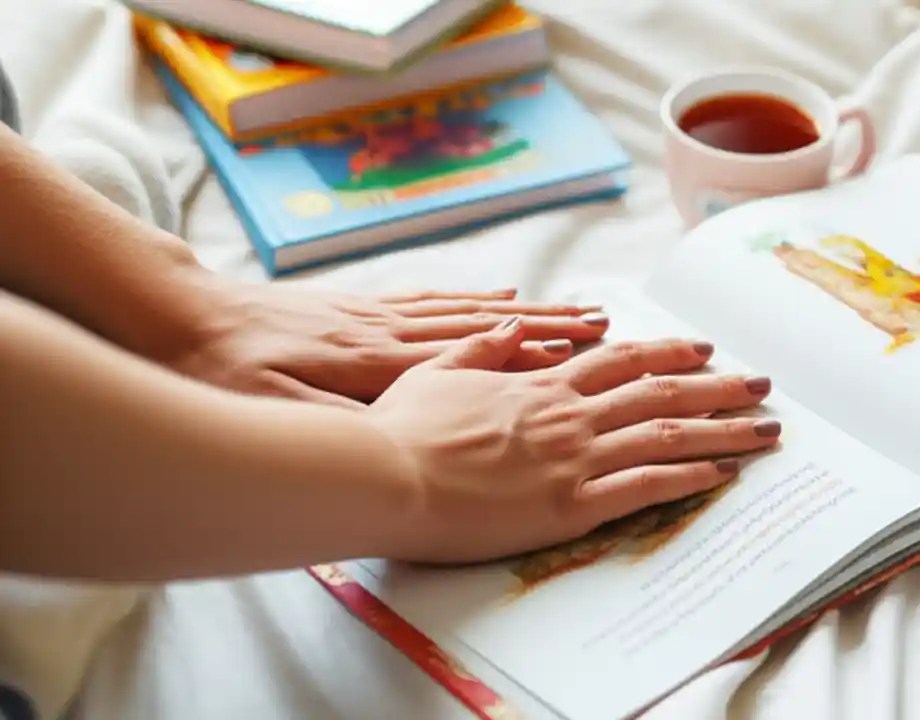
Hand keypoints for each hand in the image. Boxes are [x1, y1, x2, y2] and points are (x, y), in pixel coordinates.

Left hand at [149, 278, 608, 407]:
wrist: (180, 317)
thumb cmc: (225, 374)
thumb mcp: (276, 411)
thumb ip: (345, 422)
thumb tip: (408, 430)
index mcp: (376, 360)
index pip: (470, 356)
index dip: (529, 354)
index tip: (584, 352)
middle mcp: (388, 329)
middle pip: (484, 324)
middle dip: (548, 325)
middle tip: (603, 323)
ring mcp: (376, 313)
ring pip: (466, 309)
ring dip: (525, 310)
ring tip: (572, 309)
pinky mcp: (358, 307)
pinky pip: (432, 299)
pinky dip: (473, 299)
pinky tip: (498, 294)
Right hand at [367, 318, 780, 563]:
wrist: (388, 476)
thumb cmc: (404, 429)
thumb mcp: (440, 373)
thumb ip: (485, 348)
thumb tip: (517, 324)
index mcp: (541, 386)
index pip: (622, 361)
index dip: (669, 354)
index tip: (704, 351)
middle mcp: (569, 415)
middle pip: (661, 393)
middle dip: (719, 388)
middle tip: (763, 384)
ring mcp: (574, 459)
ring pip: (666, 436)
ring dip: (724, 432)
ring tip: (766, 431)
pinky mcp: (571, 505)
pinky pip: (645, 487)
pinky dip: (688, 477)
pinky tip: (722, 475)